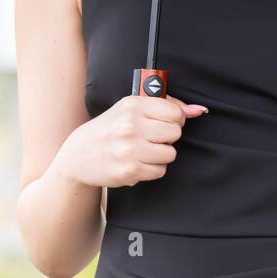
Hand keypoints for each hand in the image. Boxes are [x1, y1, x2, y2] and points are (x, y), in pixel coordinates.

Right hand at [60, 94, 207, 188]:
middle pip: (175, 133)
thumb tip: (199, 110)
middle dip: (168, 137)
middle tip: (152, 138)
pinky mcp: (129, 171)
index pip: (175, 112)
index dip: (175, 119)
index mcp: (132, 106)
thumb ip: (166, 106)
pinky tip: (137, 162)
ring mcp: (129, 150)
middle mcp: (130, 126)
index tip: (165, 122)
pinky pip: (160, 171)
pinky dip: (152, 169)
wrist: (77, 156)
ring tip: (143, 151)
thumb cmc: (109, 129)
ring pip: (170, 153)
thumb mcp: (130, 109)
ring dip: (161, 154)